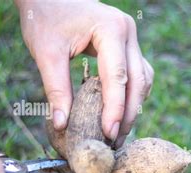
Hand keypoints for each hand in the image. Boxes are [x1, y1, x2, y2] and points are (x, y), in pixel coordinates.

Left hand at [15, 0, 153, 147]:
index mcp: (111, 29)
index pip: (118, 77)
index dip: (115, 108)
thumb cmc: (46, 16)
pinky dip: (133, 94)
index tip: (109, 134)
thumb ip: (56, 88)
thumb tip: (62, 124)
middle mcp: (128, 33)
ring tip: (119, 130)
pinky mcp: (128, 46)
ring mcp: (132, 39)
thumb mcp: (46, 53)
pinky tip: (121, 111)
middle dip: (129, 113)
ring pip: (144, 79)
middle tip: (116, 139)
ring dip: (134, 106)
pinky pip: (139, 74)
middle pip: (138, 81)